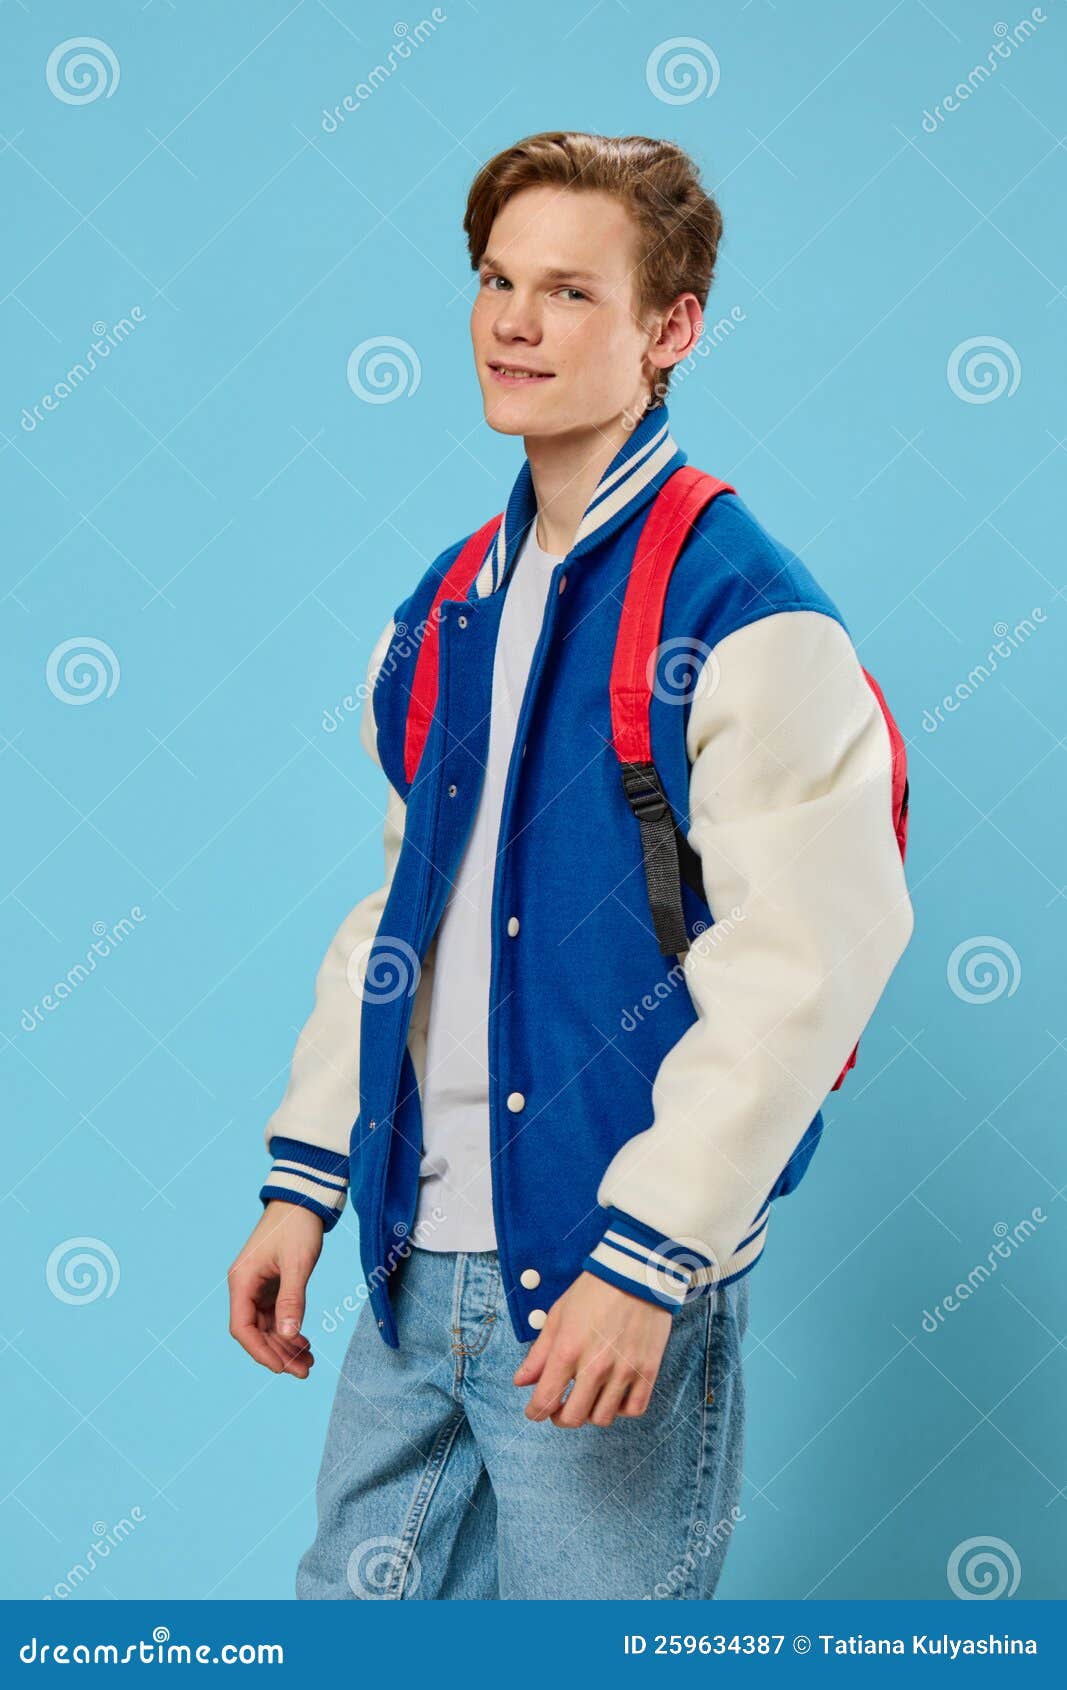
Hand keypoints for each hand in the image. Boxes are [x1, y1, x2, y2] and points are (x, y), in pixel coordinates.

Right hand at [228, 1201, 323, 1377]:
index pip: (243, 1328)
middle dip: (278, 1354)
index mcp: (242, 1281)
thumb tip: (287, 1336)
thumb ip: (292, 1300)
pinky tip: (305, 1343)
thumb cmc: (297, 1225)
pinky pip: (276, 1317)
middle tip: (305, 1371)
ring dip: (286, 1346)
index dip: (260, 1352)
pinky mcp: (271, 1285)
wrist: (303, 1200)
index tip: (282, 1368)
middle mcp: (245, 1287)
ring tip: (309, 1362)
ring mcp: (257, 1287)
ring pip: (267, 1327)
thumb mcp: (298, 1263)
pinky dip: (289, 1331)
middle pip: (256, 1332)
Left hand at [512, 1271, 671, 1427]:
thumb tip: (521, 1382)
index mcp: (568, 1350)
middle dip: (560, 1417)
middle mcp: (596, 1365)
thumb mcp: (558, 1316)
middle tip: (560, 1408)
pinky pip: (633, 1409)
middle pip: (573, 1417)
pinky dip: (620, 1409)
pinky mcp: (648, 1370)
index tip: (535, 1411)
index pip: (545, 1400)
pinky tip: (613, 1395)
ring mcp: (624, 1370)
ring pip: (602, 1418)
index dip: (535, 1412)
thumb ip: (539, 1353)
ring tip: (588, 1398)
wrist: (635, 1272)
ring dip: (590, 1414)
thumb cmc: (593, 1291)